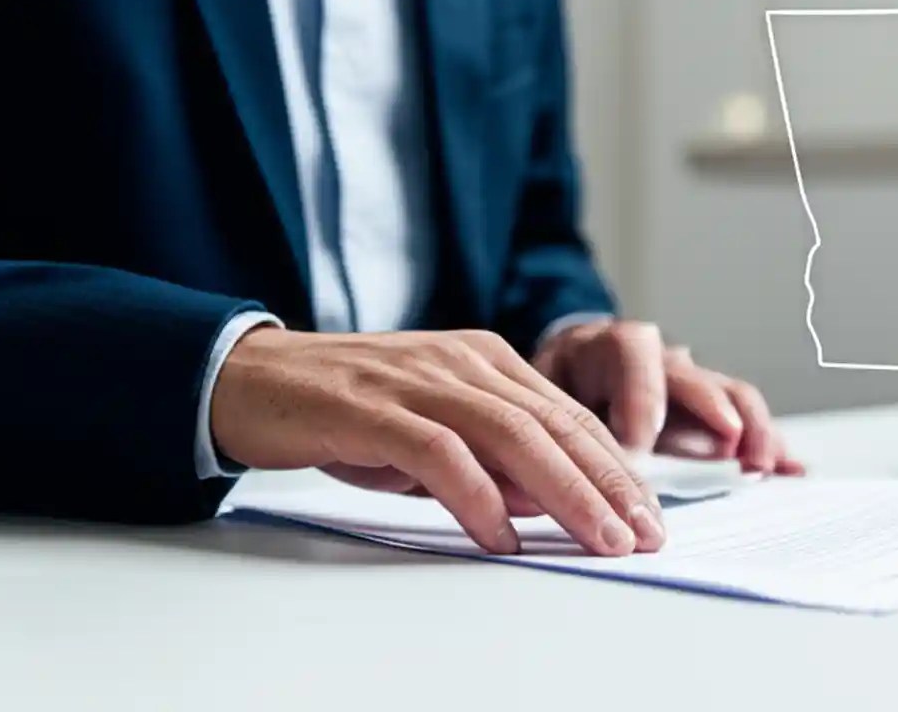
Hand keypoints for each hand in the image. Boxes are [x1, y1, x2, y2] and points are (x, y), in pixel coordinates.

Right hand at [211, 328, 665, 555]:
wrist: (250, 378)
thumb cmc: (345, 410)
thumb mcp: (432, 430)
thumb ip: (490, 458)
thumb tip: (549, 504)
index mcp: (483, 359)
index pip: (568, 417)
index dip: (615, 468)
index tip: (648, 516)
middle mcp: (461, 360)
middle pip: (553, 425)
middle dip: (608, 484)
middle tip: (643, 535)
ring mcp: (418, 380)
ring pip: (512, 435)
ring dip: (564, 493)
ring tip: (598, 539)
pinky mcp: (372, 408)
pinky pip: (439, 454)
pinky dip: (476, 497)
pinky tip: (500, 537)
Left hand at [533, 320, 804, 474]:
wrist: (561, 381)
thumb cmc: (545, 396)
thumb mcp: (533, 402)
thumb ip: (545, 426)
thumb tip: (549, 470)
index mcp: (604, 347)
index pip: (629, 353)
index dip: (638, 400)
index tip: (637, 450)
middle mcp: (653, 359)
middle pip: (689, 372)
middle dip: (710, 409)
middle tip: (726, 446)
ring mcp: (687, 385)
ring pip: (727, 393)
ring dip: (750, 428)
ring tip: (762, 464)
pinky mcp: (708, 415)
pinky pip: (747, 424)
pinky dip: (769, 447)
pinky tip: (791, 472)